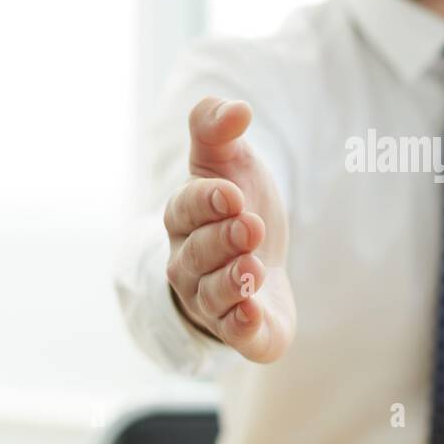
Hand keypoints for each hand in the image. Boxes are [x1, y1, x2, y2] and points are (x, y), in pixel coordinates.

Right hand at [164, 97, 294, 362]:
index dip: (206, 202)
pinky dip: (243, 328)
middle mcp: (190, 264)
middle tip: (252, 226)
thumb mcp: (229, 162)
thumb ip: (218, 130)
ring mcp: (213, 301)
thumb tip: (237, 109)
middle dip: (223, 241)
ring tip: (254, 268)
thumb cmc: (237, 207)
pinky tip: (254, 313)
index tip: (232, 194)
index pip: (186, 209)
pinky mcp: (243, 331)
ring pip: (214, 296)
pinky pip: (236, 335)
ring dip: (233, 284)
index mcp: (185, 219)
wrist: (258, 262)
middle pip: (198, 255)